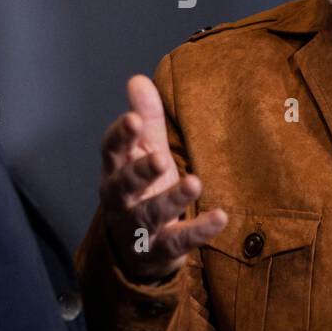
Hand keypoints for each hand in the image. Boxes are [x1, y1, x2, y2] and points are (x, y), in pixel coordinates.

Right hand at [99, 74, 227, 282]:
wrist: (136, 250)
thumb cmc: (143, 189)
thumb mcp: (143, 152)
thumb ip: (145, 119)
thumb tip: (137, 79)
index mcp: (115, 170)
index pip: (111, 150)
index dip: (120, 136)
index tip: (133, 119)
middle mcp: (121, 199)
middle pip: (126, 184)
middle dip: (141, 171)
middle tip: (159, 157)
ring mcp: (139, 227)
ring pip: (151, 213)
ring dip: (172, 199)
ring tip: (195, 182)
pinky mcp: (160, 249)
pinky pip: (179, 241)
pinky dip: (198, 230)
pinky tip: (220, 217)